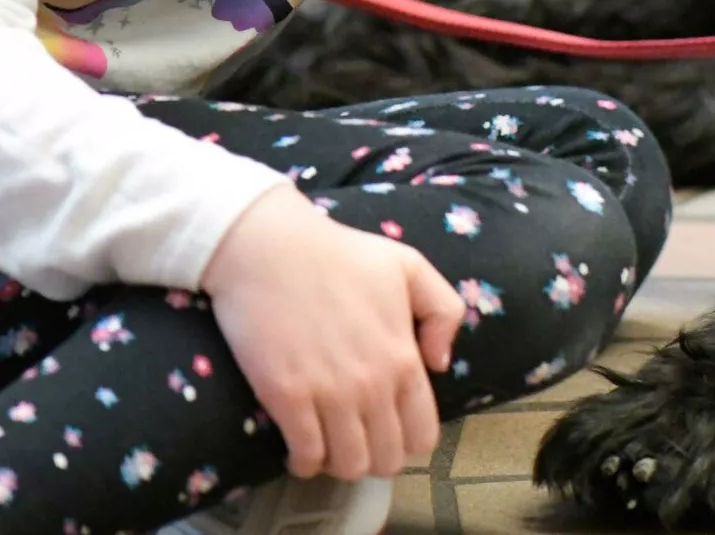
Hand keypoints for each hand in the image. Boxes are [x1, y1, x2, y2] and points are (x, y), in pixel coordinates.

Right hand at [201, 185, 467, 480]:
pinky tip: (300, 449)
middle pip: (385, 458)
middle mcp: (372, 384)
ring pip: (347, 465)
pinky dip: (305, 462)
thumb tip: (439, 364)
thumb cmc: (340, 254)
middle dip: (376, 458)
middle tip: (358, 440)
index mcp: (403, 357)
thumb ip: (443, 312)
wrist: (270, 248)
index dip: (409, 442)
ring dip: (340, 464)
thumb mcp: (411, 267)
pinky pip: (305, 455)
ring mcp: (329, 393)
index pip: (423, 434)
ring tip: (329, 445)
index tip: (390, 431)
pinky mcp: (286, 396)